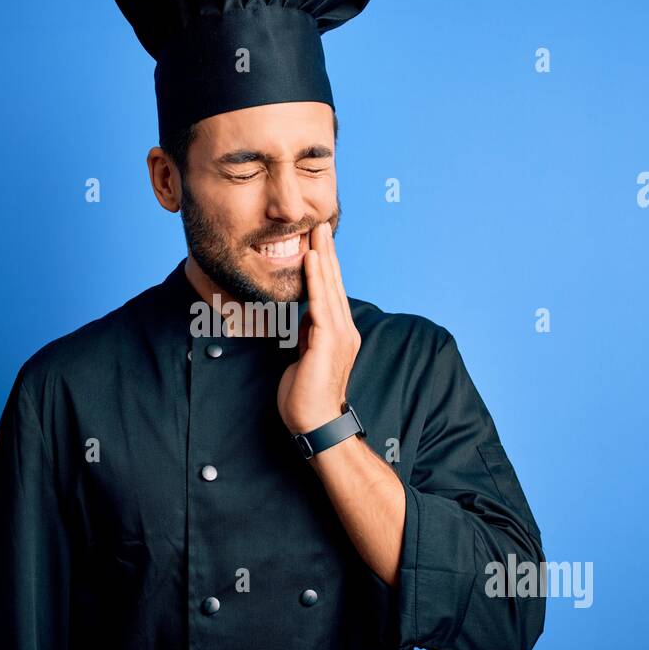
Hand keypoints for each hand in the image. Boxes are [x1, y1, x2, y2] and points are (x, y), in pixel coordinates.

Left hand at [277, 220, 360, 434]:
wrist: (315, 423)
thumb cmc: (306, 397)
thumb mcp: (304, 357)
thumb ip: (307, 335)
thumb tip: (303, 318)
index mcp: (338, 333)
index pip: (330, 293)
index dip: (325, 266)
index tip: (317, 243)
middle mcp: (344, 330)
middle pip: (333, 284)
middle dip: (326, 253)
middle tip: (320, 225)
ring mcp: (339, 335)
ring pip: (329, 288)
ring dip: (323, 257)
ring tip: (317, 233)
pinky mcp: (328, 341)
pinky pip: (321, 303)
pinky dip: (317, 279)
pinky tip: (312, 259)